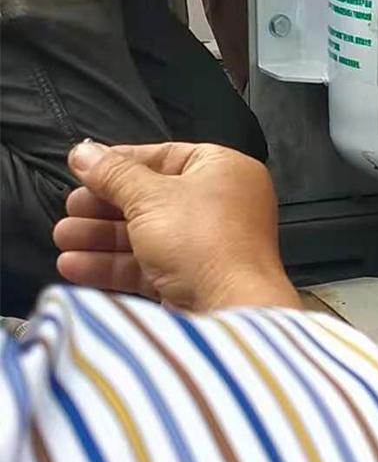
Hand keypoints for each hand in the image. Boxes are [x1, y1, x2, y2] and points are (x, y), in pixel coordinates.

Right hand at [53, 141, 299, 311]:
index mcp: (223, 170)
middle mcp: (220, 205)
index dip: (120, 163)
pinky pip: (147, 265)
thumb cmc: (204, 241)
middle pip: (150, 198)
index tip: (84, 168)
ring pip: (145, 234)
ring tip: (63, 237)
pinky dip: (112, 265)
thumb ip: (113, 174)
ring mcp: (207, 244)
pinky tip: (75, 265)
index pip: (164, 156)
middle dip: (103, 206)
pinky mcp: (192, 280)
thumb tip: (84, 153)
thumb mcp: (150, 198)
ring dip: (100, 236)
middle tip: (71, 208)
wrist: (231, 308)